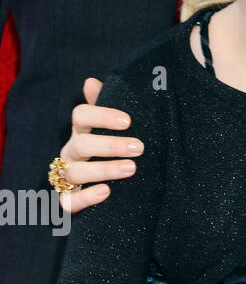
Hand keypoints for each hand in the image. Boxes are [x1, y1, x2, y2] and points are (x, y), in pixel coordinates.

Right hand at [56, 78, 142, 214]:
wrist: (112, 192)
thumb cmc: (113, 152)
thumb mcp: (114, 130)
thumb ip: (107, 107)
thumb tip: (91, 81)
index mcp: (82, 132)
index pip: (81, 115)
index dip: (101, 115)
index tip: (128, 120)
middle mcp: (72, 153)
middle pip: (81, 144)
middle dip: (110, 145)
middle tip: (139, 147)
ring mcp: (68, 177)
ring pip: (75, 172)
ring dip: (103, 169)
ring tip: (131, 168)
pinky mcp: (69, 201)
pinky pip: (69, 202)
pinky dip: (86, 197)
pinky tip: (106, 192)